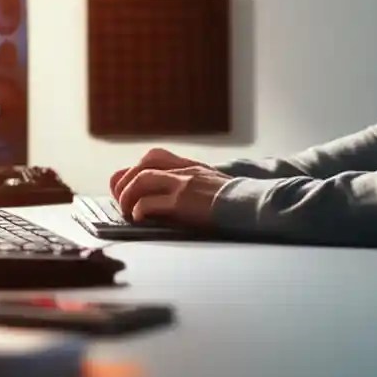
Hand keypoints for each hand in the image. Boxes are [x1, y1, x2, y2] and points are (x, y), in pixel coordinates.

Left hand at [114, 165, 232, 226]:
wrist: (254, 205)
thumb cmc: (237, 201)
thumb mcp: (213, 184)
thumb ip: (192, 184)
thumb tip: (169, 199)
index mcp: (190, 166)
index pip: (153, 157)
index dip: (133, 170)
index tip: (127, 185)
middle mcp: (184, 170)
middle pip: (142, 166)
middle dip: (125, 182)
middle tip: (122, 201)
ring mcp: (184, 184)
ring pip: (141, 181)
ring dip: (128, 197)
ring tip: (129, 213)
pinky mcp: (183, 202)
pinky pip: (150, 203)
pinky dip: (140, 211)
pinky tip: (141, 219)